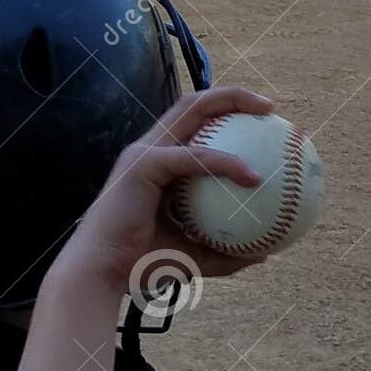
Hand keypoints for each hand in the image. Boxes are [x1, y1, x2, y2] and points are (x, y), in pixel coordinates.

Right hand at [57, 86, 275, 293]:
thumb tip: (263, 253)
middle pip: (193, 103)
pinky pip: (195, 157)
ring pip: (191, 109)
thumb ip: (224, 252)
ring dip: (231, 102)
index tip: (263, 124)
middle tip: (269, 108)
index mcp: (156, 164)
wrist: (101, 276)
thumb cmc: (140, 266)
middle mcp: (149, 150)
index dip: (225, 114)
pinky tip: (254, 176)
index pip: (191, 125)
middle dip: (232, 95)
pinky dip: (226, 162)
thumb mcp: (191, 256)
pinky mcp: (143, 166)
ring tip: (266, 112)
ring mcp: (144, 153)